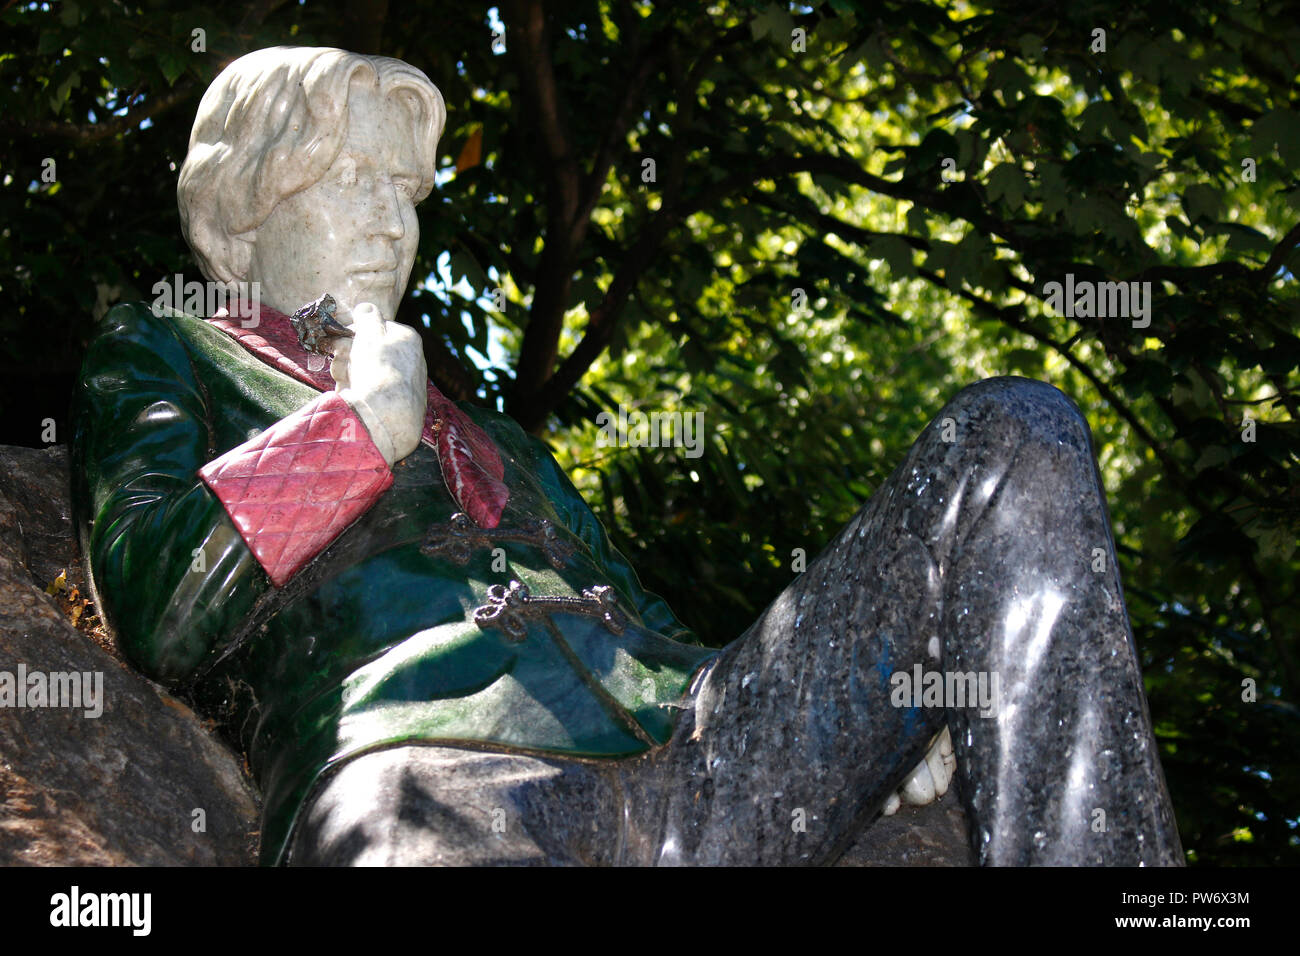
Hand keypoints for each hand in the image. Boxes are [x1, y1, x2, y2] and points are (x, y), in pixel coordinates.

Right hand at [332, 303, 426, 465]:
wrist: (385, 418)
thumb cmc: (378, 370)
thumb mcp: (371, 333)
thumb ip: (367, 317)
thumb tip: (365, 308)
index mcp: (407, 339)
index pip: (375, 326)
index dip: (354, 330)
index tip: (340, 335)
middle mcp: (408, 359)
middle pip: (365, 348)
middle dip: (347, 353)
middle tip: (342, 358)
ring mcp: (400, 382)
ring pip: (360, 368)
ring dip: (346, 371)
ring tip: (348, 382)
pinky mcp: (390, 403)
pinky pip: (363, 389)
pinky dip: (352, 390)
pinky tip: (352, 396)